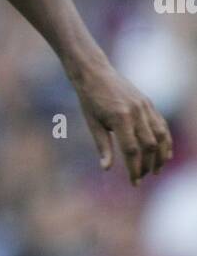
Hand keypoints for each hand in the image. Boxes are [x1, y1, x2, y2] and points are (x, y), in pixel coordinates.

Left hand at [73, 59, 172, 184]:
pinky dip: (165, 140)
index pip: (132, 151)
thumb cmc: (90, 100)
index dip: (135, 169)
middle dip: (148, 165)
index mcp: (120, 119)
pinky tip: (165, 152)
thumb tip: (106, 168)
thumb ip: (103, 146)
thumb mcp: (93, 124)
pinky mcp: (148, 103)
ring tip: (157, 169)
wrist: (95, 73)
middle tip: (143, 177)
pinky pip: (161, 124)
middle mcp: (136, 112)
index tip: (135, 182)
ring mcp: (144, 106)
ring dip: (161, 155)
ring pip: (161, 135)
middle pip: (149, 145)